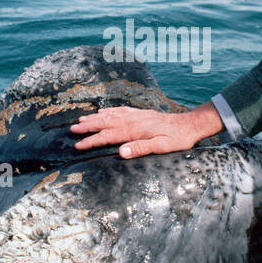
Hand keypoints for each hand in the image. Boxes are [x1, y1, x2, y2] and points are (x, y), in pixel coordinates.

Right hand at [69, 102, 223, 158]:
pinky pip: (121, 110)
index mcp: (135, 130)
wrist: (189, 125)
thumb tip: (122, 152)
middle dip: (88, 127)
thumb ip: (141, 148)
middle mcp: (133, 120)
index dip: (92, 141)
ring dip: (96, 118)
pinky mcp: (141, 113)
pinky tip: (103, 112)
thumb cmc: (177, 139)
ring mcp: (137, 115)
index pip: (108, 136)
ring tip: (81, 119)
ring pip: (111, 115)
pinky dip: (109, 111)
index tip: (79, 145)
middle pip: (105, 123)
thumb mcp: (161, 147)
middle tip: (72, 129)